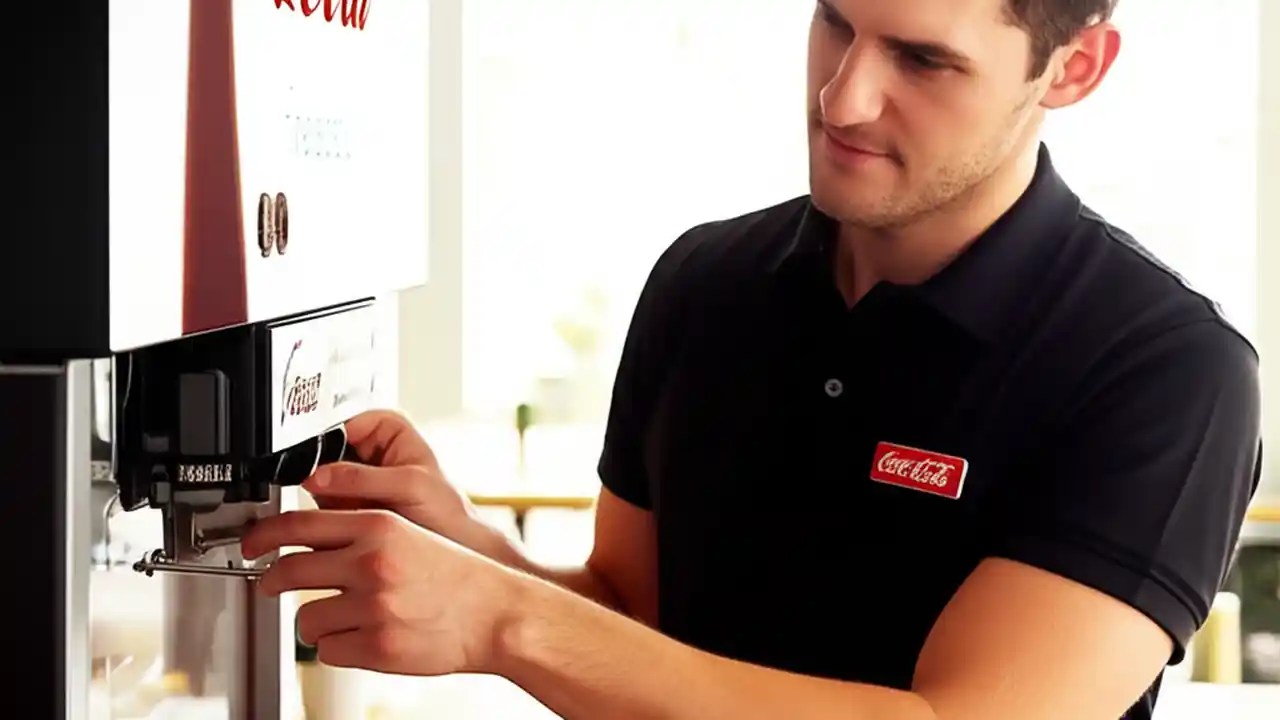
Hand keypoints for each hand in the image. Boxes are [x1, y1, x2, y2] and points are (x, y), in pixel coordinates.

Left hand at [241, 508, 522, 675]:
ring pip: (305, 619)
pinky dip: (340, 648)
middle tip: (271, 583)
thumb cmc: (455, 575)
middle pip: (288, 570)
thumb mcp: (408, 534)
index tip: (250, 544)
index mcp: (378, 527)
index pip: (298, 525)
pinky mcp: (378, 647)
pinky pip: (329, 651)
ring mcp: (375, 606)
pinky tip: (366, 638)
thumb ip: (359, 533)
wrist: (496, 614)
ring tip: (346, 618)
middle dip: (271, 581)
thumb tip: (303, 539)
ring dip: (316, 622)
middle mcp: (372, 562)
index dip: (262, 535)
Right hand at [307, 410, 517, 564]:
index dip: (322, 439)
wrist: (456, 551)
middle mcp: (365, 454)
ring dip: (319, 498)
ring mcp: (352, 485)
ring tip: (339, 513)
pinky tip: (337, 528)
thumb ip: (363, 477)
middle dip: (316, 471)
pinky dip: (322, 519)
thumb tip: (317, 476)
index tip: (312, 460)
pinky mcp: (343, 513)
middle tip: (321, 490)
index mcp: (385, 429)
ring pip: (316, 484)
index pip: (340, 421)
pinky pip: (319, 511)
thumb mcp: (409, 485)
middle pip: (322, 454)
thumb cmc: (448, 512)